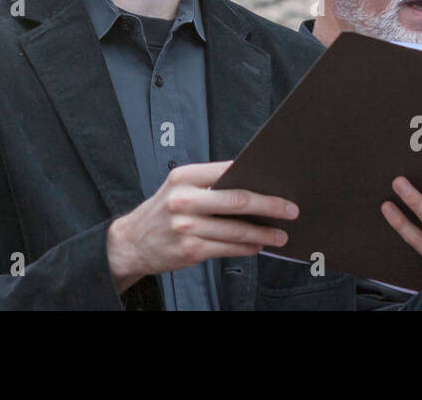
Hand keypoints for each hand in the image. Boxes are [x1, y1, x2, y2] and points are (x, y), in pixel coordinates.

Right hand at [106, 161, 297, 293]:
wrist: (131, 242)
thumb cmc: (162, 212)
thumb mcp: (178, 188)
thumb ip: (209, 185)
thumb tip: (252, 187)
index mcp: (184, 177)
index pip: (227, 171)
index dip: (256, 178)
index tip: (278, 184)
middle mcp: (184, 200)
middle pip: (237, 201)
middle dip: (269, 206)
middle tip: (290, 210)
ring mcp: (187, 227)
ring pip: (236, 230)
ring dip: (263, 233)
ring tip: (279, 235)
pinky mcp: (190, 250)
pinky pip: (227, 249)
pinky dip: (247, 248)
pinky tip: (257, 246)